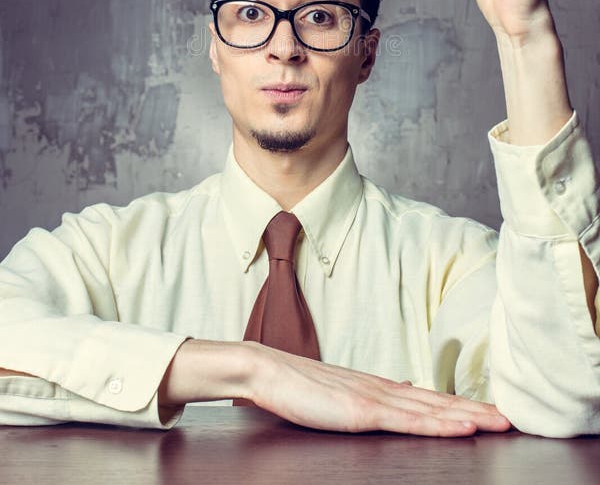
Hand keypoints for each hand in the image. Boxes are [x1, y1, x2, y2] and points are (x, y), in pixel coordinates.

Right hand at [248, 343, 510, 435]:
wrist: (266, 370)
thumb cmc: (295, 385)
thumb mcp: (339, 392)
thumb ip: (370, 394)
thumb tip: (400, 391)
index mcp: (377, 387)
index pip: (427, 399)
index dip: (460, 405)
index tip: (488, 411)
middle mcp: (382, 388)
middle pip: (438, 403)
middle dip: (477, 411)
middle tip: (512, 418)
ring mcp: (374, 398)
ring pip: (431, 410)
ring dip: (469, 416)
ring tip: (499, 422)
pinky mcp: (362, 410)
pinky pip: (408, 420)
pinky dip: (439, 424)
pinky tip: (462, 427)